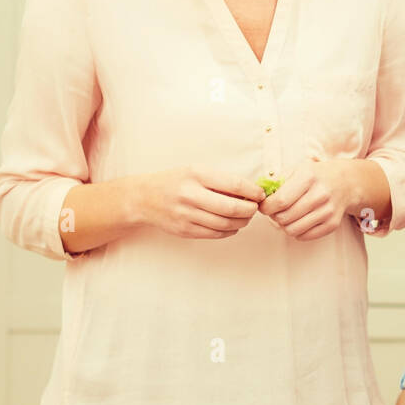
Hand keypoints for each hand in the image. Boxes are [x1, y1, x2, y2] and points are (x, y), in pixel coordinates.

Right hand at [133, 165, 263, 239]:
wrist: (144, 198)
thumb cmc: (175, 181)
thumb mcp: (196, 171)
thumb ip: (221, 180)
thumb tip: (251, 191)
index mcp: (196, 175)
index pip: (234, 185)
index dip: (253, 192)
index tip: (260, 194)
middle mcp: (190, 195)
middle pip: (232, 208)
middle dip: (250, 210)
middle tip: (255, 208)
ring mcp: (186, 215)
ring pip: (226, 224)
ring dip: (242, 222)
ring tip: (245, 216)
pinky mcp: (185, 230)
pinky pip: (215, 234)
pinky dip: (230, 230)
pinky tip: (232, 224)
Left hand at [259, 159, 355, 240]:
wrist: (346, 183)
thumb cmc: (316, 176)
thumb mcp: (298, 169)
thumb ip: (277, 181)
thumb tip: (258, 196)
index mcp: (308, 177)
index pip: (280, 201)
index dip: (266, 207)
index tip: (264, 206)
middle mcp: (320, 194)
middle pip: (284, 218)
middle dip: (274, 217)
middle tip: (275, 211)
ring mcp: (328, 211)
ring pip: (292, 230)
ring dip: (284, 225)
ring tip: (287, 216)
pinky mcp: (332, 224)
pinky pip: (304, 236)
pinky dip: (297, 232)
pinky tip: (299, 221)